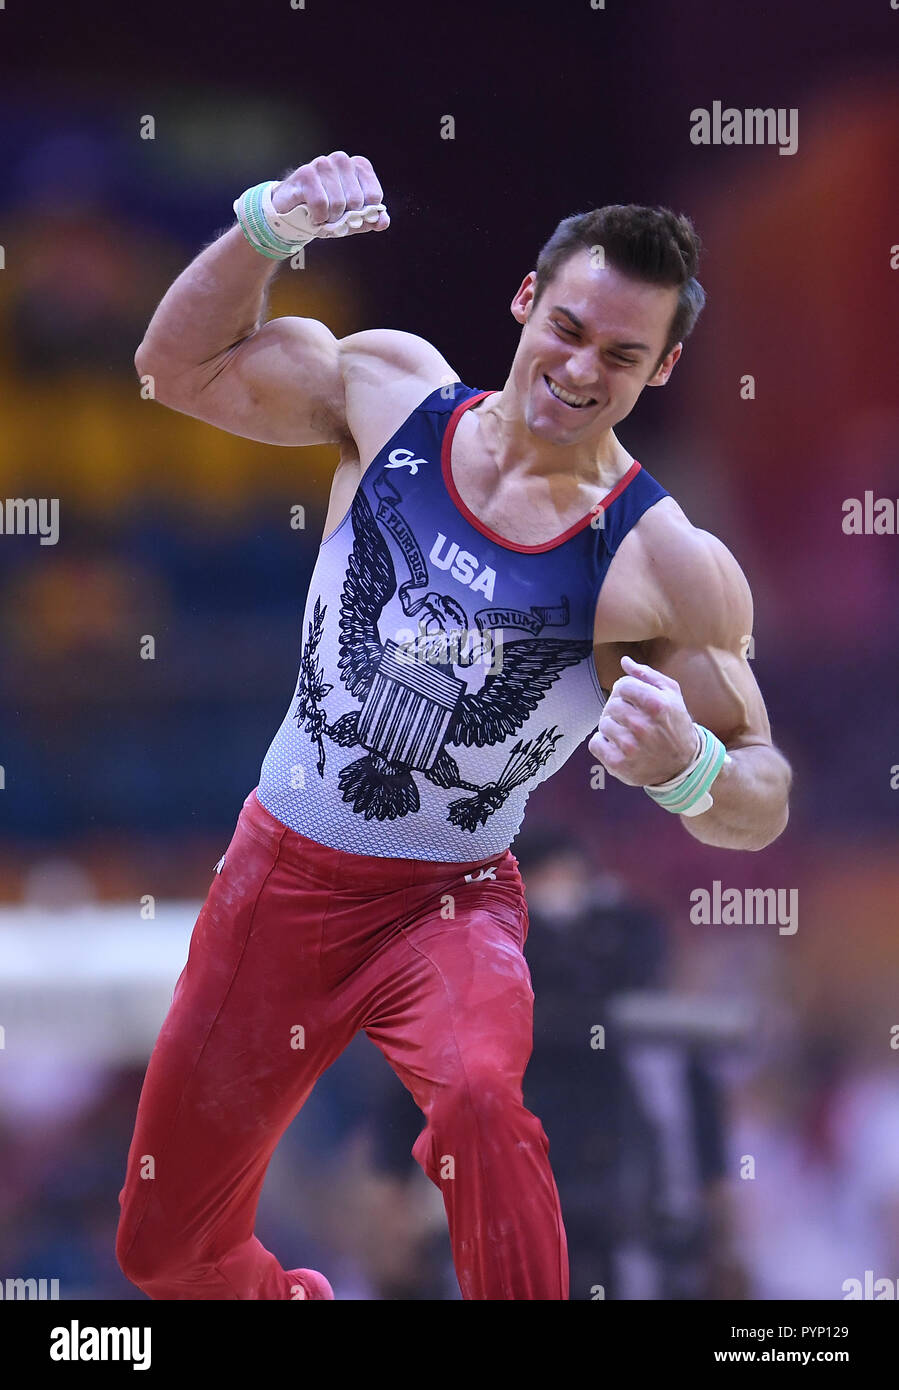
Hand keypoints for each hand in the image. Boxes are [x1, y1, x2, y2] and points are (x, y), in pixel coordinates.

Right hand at [270, 151, 388, 234]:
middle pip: (356, 201)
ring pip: (338, 203)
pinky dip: (318, 217)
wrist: (293, 212)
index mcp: (358, 166)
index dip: (364, 213)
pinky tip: (313, 215)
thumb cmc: (326, 211)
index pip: (374, 195)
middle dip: (345, 217)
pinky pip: (321, 204)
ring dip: (330, 218)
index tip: (352, 215)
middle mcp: (342, 159)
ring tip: (322, 215)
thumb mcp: (352, 219)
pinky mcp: (306, 173)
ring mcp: (323, 164)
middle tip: (333, 217)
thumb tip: (383, 222)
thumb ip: (371, 219)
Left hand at [588, 654, 699, 786]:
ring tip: (628, 733)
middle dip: (619, 709)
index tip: (634, 700)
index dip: (626, 691)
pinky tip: (619, 745)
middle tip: (631, 718)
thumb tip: (625, 661)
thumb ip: (647, 674)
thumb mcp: (671, 694)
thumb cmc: (675, 725)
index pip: (622, 686)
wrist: (683, 764)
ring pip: (603, 723)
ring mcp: (629, 747)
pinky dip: (603, 743)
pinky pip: (595, 743)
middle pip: (611, 705)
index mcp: (656, 705)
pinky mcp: (618, 764)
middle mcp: (642, 726)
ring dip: (612, 727)